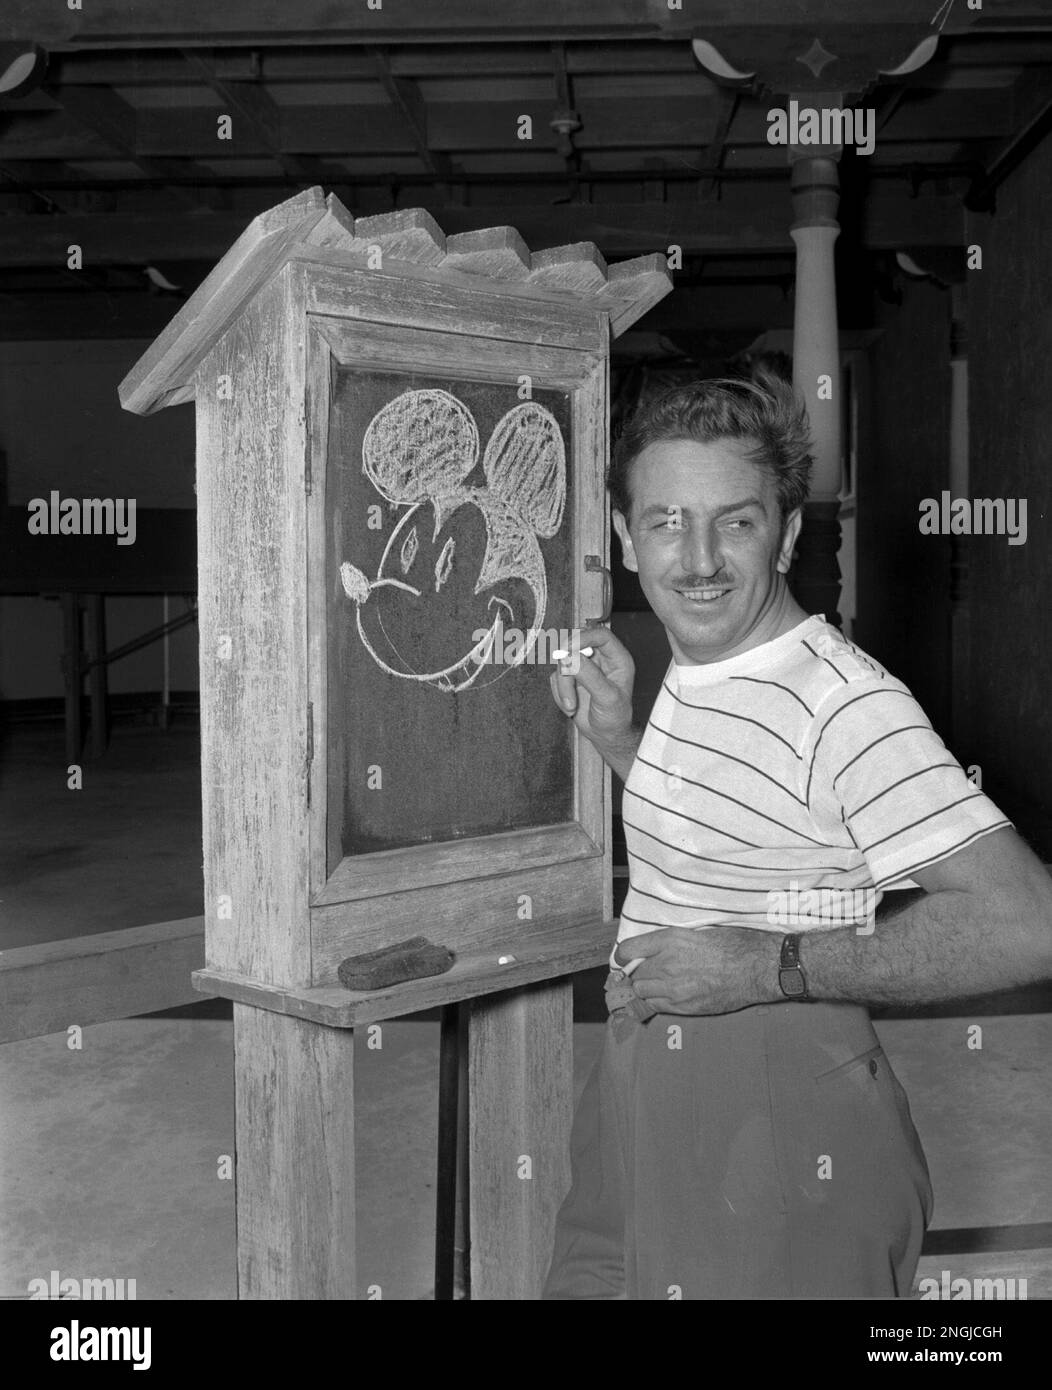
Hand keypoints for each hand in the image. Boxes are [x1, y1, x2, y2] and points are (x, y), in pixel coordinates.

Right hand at [548, 625, 634, 753]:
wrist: (605, 735)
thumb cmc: (615, 717)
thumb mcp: (606, 698)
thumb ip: (590, 676)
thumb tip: (571, 657)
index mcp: (617, 658)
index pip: (600, 635)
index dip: (583, 637)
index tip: (567, 648)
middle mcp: (600, 659)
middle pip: (575, 645)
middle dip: (567, 667)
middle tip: (565, 680)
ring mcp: (584, 667)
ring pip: (562, 663)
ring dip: (563, 687)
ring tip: (571, 706)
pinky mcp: (570, 678)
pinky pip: (555, 677)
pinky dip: (559, 693)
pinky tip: (570, 706)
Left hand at [614, 926, 780, 1015]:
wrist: (756, 967)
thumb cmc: (733, 945)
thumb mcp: (698, 932)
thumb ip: (671, 942)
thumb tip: (654, 951)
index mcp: (671, 940)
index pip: (628, 949)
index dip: (622, 956)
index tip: (624, 959)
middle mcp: (667, 963)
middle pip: (635, 974)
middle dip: (638, 974)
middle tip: (648, 973)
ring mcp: (674, 988)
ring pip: (642, 992)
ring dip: (646, 989)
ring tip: (658, 985)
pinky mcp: (684, 1006)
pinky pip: (656, 1007)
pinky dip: (656, 1002)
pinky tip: (666, 997)